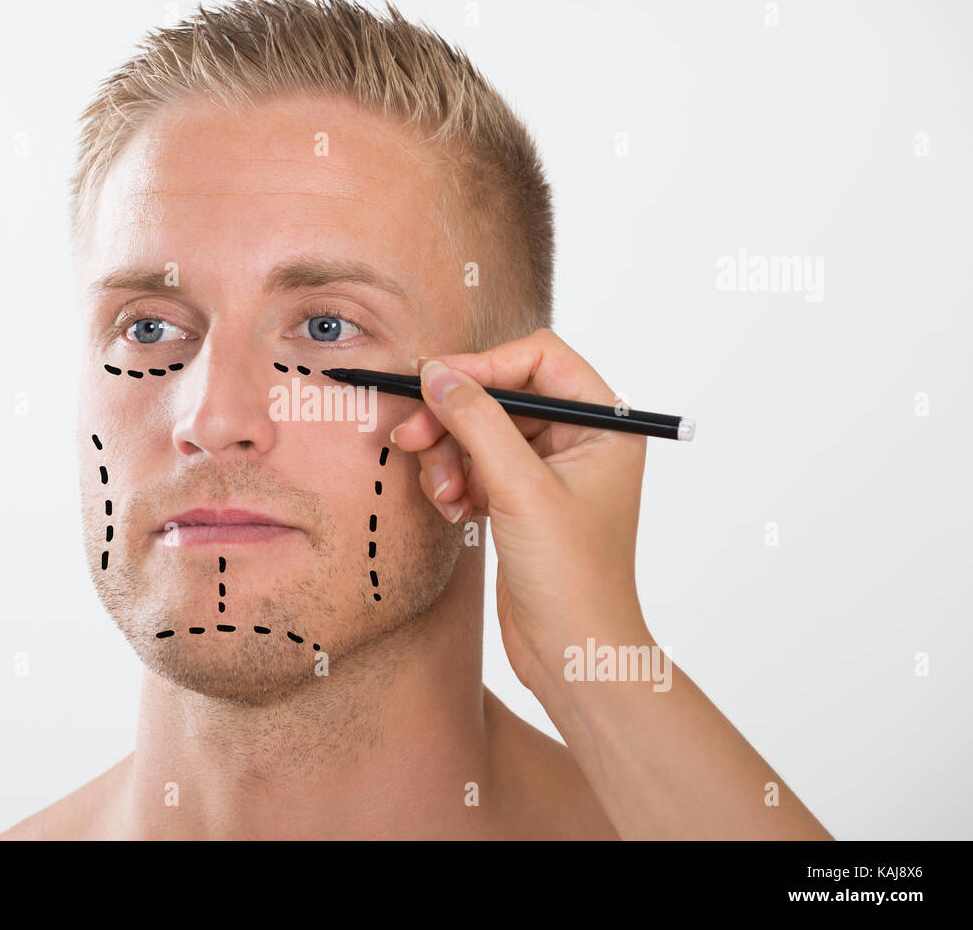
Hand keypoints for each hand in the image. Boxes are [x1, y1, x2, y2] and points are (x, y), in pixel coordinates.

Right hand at [390, 328, 649, 692]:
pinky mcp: (520, 502)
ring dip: (449, 458)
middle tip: (411, 437)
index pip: (539, 359)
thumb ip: (478, 422)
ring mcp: (548, 473)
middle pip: (501, 396)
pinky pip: (474, 467)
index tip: (436, 382)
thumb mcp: (521, 491)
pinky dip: (455, 483)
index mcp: (604, 425)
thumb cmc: (573, 580)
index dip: (484, 365)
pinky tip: (453, 513)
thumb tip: (438, 374)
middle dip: (454, 419)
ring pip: (480, 433)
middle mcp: (580, 441)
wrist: (574, 656)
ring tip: (443, 496)